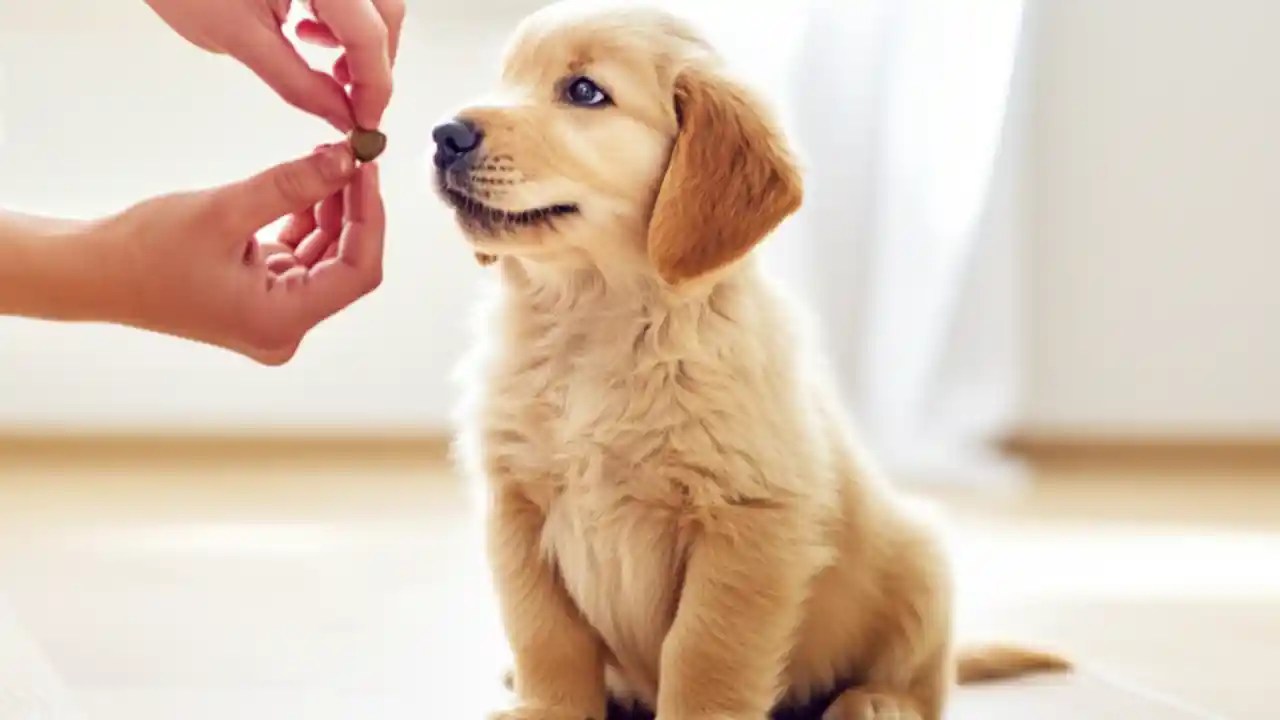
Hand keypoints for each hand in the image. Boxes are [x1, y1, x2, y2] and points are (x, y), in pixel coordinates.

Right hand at [91, 144, 384, 363]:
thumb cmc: (146, 250)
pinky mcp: (260, 296)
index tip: (367, 170)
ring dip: (331, 210)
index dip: (370, 218)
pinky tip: (308, 183)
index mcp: (282, 321)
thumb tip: (346, 159)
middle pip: (345, 264)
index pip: (357, 272)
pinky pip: (300, 256)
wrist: (93, 272)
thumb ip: (291, 185)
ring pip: (324, 257)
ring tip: (329, 160)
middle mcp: (285, 327)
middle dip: (352, 210)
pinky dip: (306, 220)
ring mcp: (273, 313)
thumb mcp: (225, 211)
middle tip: (353, 157)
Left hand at [144, 0, 403, 128]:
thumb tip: (338, 113)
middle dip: (373, 62)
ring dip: (360, 36)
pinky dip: (343, 11)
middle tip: (350, 98)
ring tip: (321, 56)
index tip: (366, 120)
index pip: (370, 37)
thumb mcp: (239, 38)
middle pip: (387, 14)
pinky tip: (310, 26)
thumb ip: (299, 83)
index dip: (375, 87)